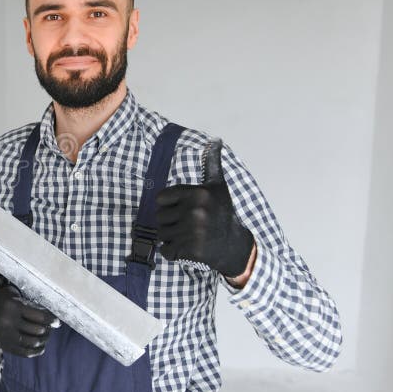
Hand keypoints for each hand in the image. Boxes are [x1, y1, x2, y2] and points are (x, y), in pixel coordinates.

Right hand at [0, 284, 58, 357]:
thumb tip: (50, 316)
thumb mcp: (15, 294)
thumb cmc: (4, 299)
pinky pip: (24, 353)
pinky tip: (40, 347)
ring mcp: (6, 336)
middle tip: (51, 328)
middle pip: (37, 330)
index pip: (38, 316)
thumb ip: (30, 303)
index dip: (51, 320)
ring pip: (32, 343)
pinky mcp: (5, 346)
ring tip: (46, 336)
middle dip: (48, 330)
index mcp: (13, 307)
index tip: (57, 322)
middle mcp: (9, 322)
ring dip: (43, 340)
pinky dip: (35, 351)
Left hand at [155, 139, 254, 277]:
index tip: (185, 208)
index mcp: (198, 193)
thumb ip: (212, 163)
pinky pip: (165, 250)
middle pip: (159, 217)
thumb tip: (216, 140)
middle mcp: (195, 212)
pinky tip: (187, 247)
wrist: (234, 246)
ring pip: (161, 233)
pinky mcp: (190, 251)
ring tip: (188, 234)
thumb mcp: (218, 186)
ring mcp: (192, 233)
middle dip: (170, 221)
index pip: (160, 198)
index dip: (169, 204)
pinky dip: (172, 251)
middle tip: (188, 223)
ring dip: (170, 236)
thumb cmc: (222, 212)